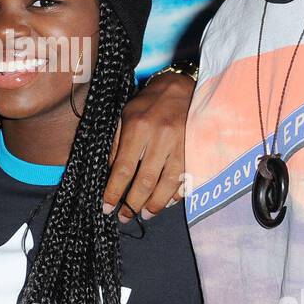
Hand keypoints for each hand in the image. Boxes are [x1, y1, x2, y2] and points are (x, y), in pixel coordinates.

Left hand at [103, 71, 192, 223]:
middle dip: (133, 204)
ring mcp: (181, 144)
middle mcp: (160, 137)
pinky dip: (176, 195)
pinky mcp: (195, 149)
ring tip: (145, 214)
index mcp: (138, 127)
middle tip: (125, 216)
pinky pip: (186, 179)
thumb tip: (110, 176)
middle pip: (145, 181)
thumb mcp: (124, 116)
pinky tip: (166, 203)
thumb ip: (116, 145)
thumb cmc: (148, 104)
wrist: (181, 87)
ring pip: (167, 185)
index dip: (114, 192)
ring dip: (155, 205)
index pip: (122, 168)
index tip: (107, 207)